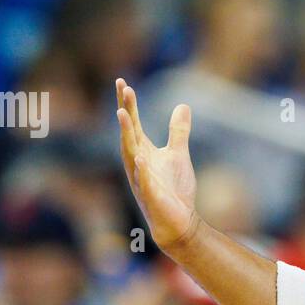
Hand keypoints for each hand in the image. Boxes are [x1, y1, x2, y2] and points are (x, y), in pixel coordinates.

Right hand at [116, 78, 198, 249]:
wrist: (179, 221)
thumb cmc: (174, 189)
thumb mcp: (178, 154)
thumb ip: (178, 131)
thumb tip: (182, 105)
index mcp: (142, 151)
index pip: (133, 123)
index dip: (128, 104)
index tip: (123, 82)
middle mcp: (137, 162)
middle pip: (128, 132)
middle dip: (125, 110)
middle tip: (124, 88)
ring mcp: (141, 179)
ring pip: (130, 154)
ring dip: (126, 134)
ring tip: (122, 113)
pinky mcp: (151, 196)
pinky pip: (144, 181)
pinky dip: (141, 170)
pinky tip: (140, 157)